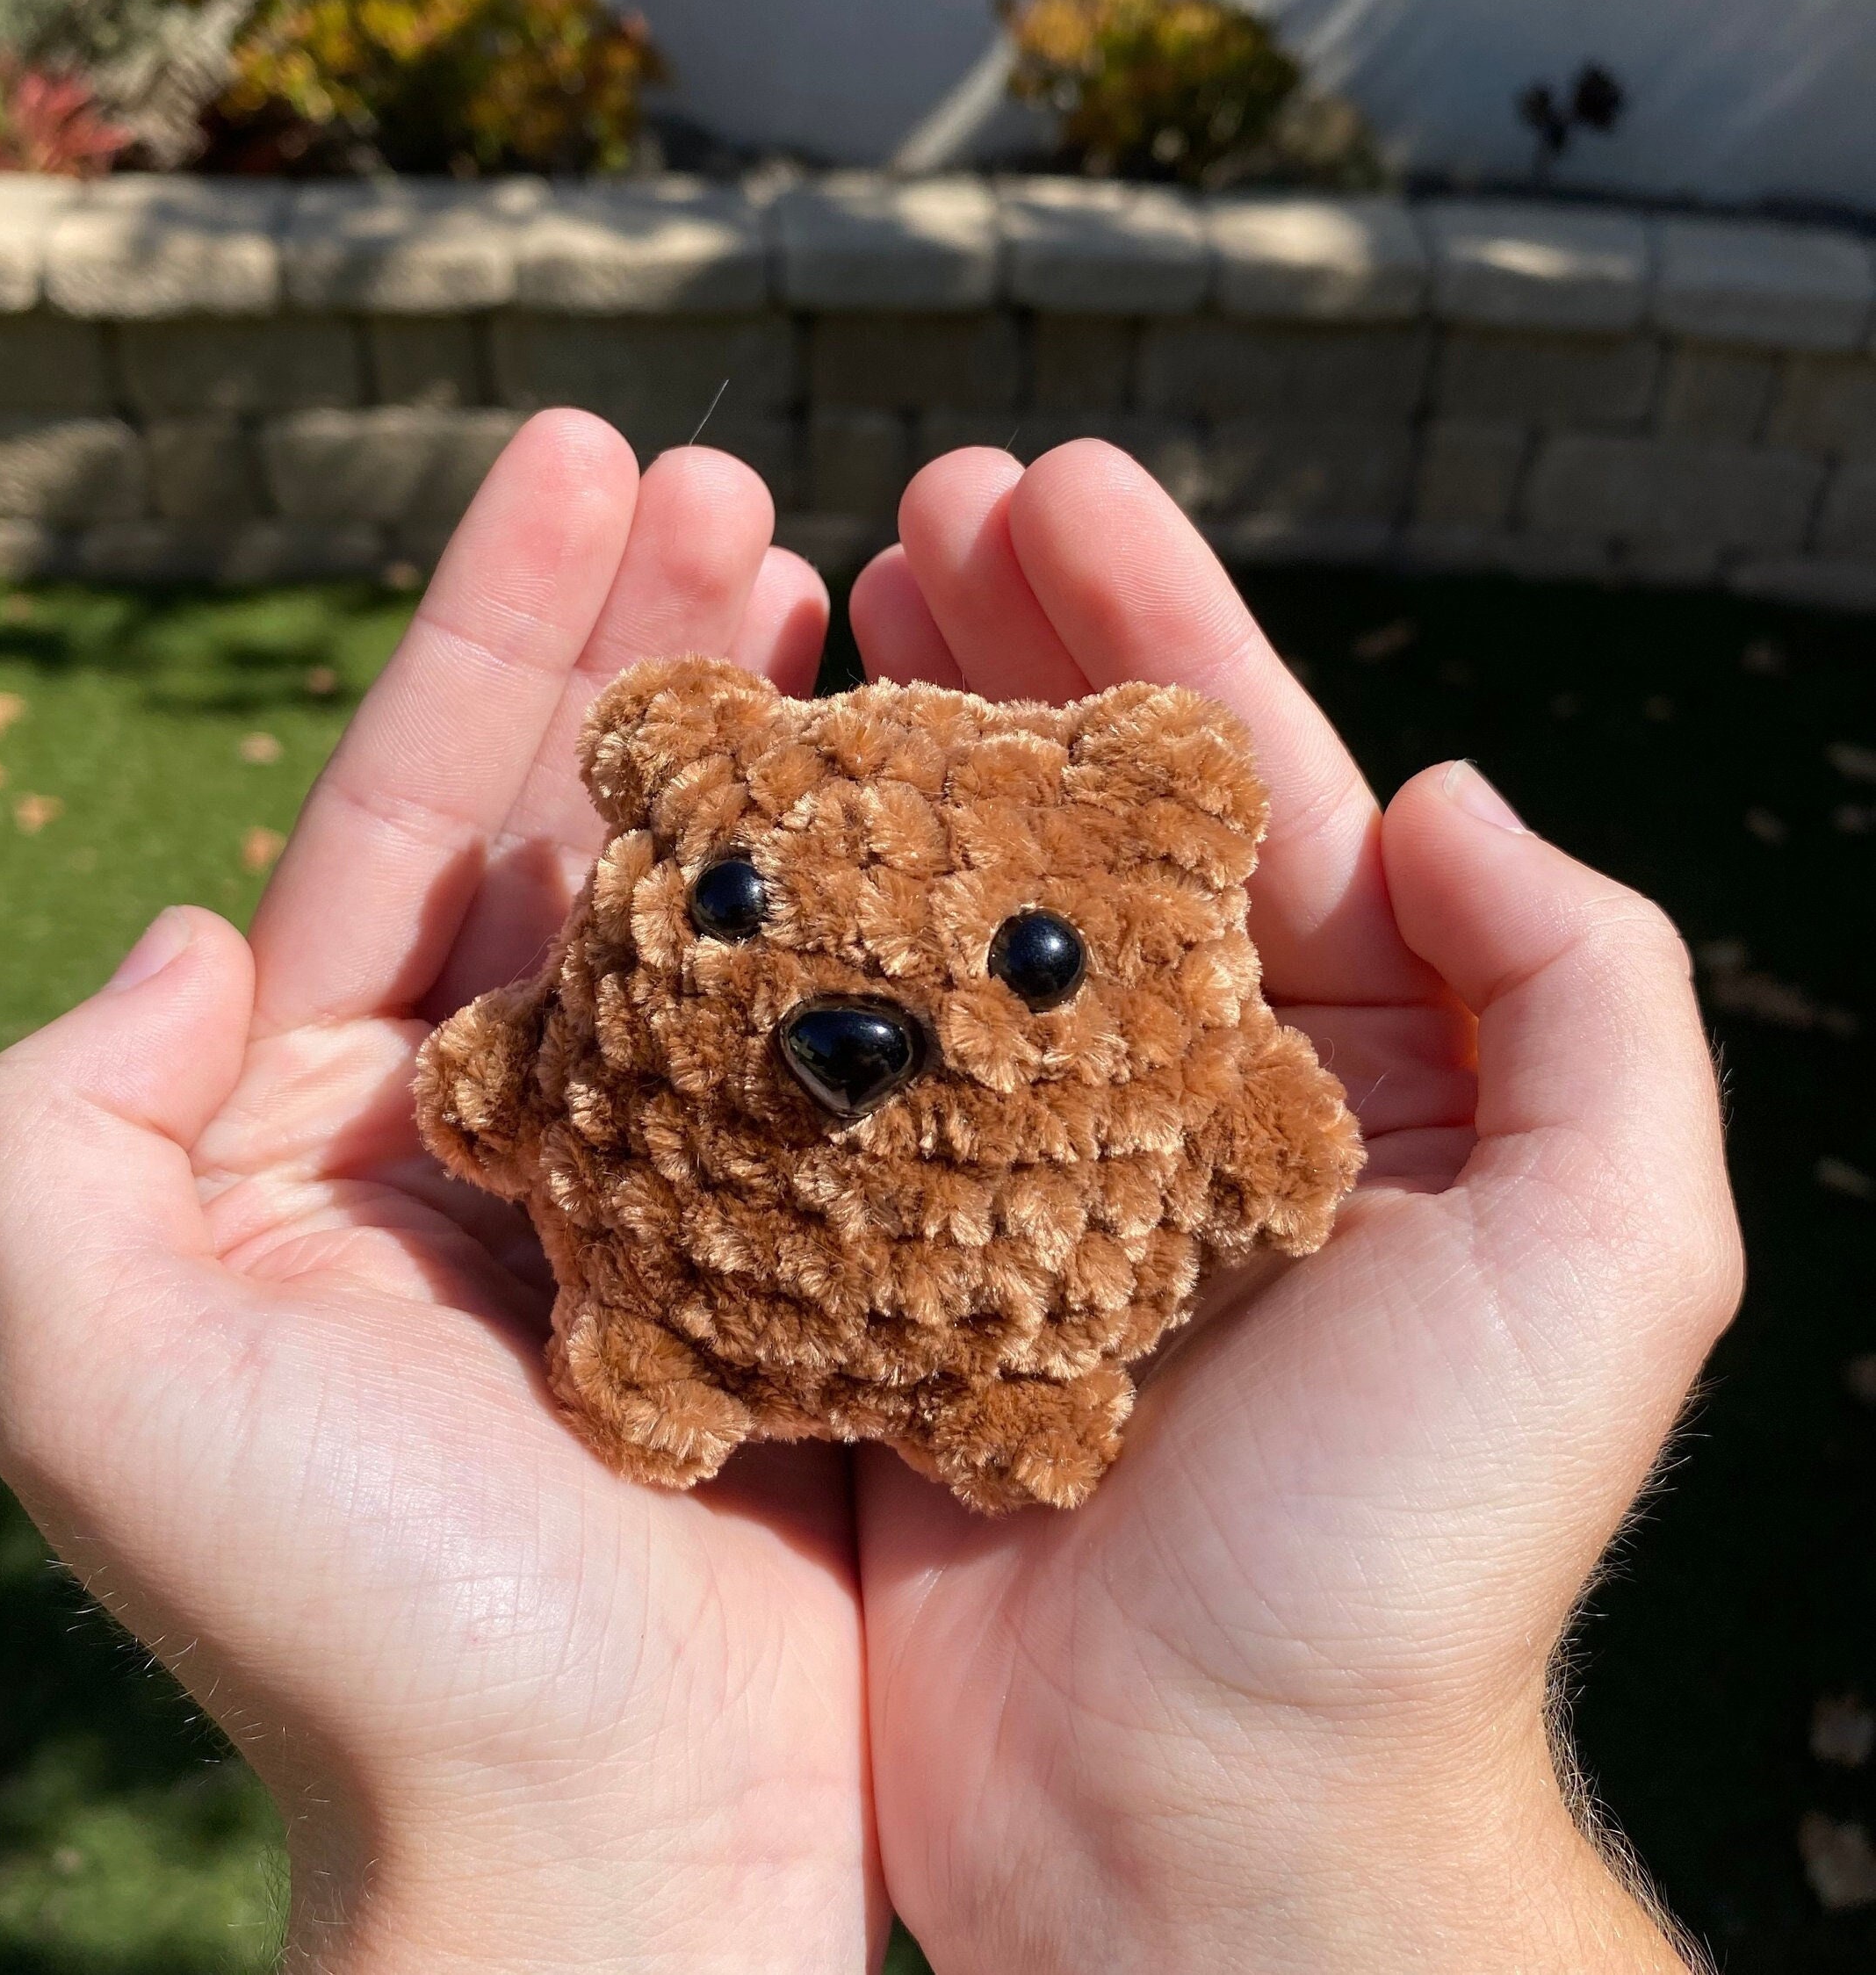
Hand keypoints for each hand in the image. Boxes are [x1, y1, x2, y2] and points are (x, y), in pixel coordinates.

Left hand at [0, 414, 883, 1974]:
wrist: (592, 1840)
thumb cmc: (349, 1629)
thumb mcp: (101, 1373)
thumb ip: (67, 1129)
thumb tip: (181, 927)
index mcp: (325, 1118)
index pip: (406, 816)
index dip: (491, 629)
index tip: (589, 454)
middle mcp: (496, 1123)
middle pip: (573, 828)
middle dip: (643, 645)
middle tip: (743, 485)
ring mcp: (661, 1176)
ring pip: (716, 913)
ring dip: (767, 749)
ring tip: (838, 588)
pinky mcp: (795, 1247)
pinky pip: (833, 1046)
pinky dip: (875, 920)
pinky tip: (939, 808)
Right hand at [850, 444, 1739, 1973]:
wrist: (1214, 1829)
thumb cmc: (1415, 1556)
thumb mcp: (1609, 1261)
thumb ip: (1588, 997)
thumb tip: (1439, 788)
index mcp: (1335, 1065)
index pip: (1237, 789)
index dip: (1145, 623)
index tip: (1042, 482)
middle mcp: (1170, 1102)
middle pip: (1068, 830)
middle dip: (995, 657)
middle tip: (900, 511)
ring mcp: (1016, 1183)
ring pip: (933, 931)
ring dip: (874, 779)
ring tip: (793, 633)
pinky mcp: (883, 1282)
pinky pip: (817, 1090)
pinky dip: (768, 970)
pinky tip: (702, 869)